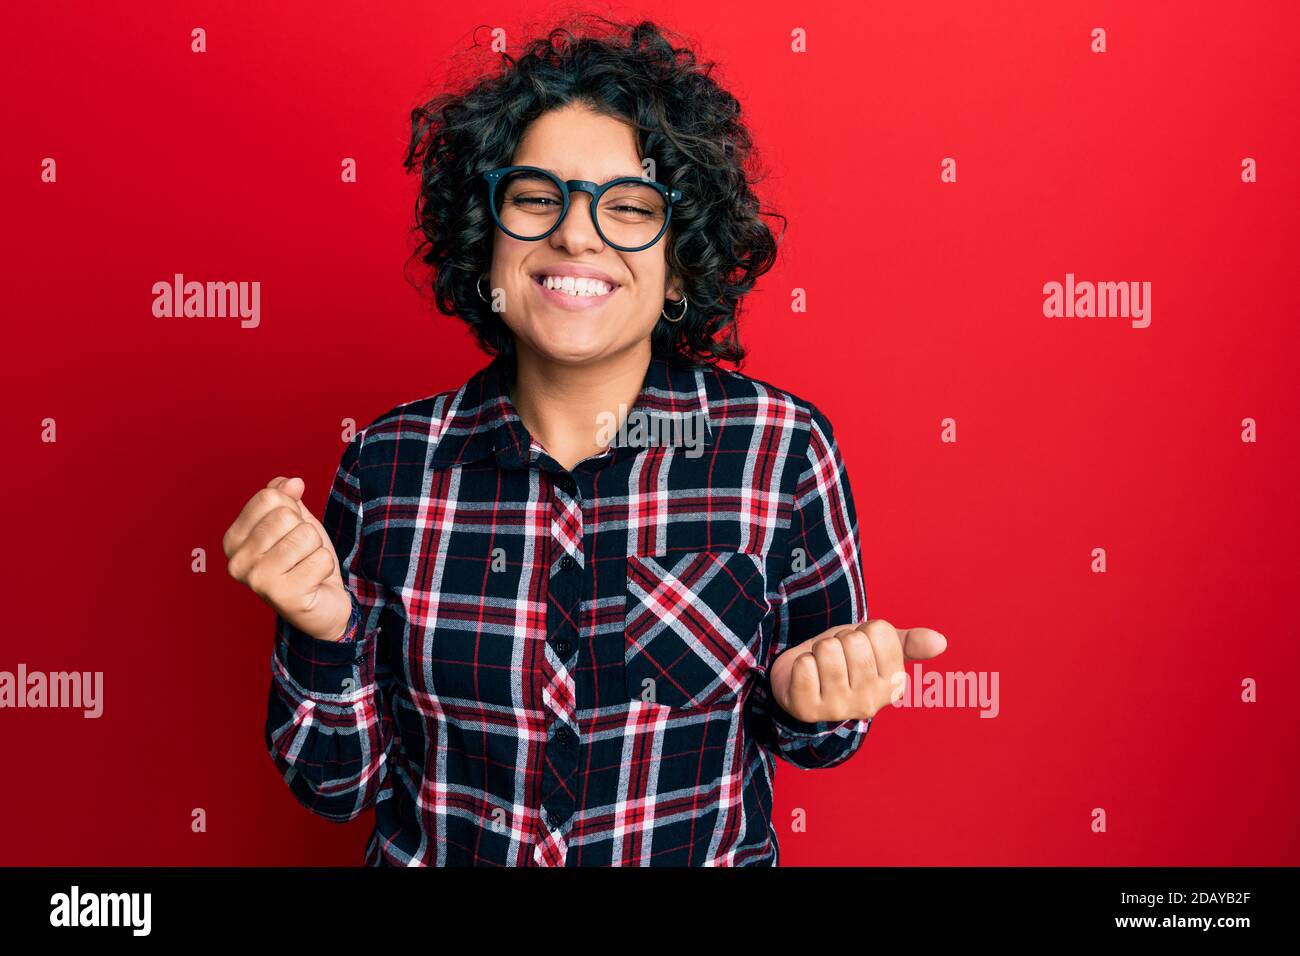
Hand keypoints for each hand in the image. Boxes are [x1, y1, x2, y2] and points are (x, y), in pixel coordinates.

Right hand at [223, 476, 353, 641]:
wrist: (321, 603)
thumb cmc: (303, 561)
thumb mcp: (293, 522)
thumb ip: (286, 498)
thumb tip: (293, 482)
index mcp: (233, 539)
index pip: (269, 497)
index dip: (291, 508)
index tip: (289, 532)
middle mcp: (237, 561)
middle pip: (287, 516)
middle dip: (305, 531)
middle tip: (300, 554)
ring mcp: (257, 581)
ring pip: (306, 536)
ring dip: (316, 550)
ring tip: (306, 567)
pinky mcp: (283, 596)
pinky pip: (321, 559)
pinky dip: (325, 568)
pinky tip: (313, 581)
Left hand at [768, 620, 947, 722]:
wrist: (803, 678)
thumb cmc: (844, 658)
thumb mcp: (877, 644)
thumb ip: (909, 641)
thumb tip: (941, 642)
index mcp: (894, 685)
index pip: (879, 631)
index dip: (864, 631)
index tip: (858, 648)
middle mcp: (870, 703)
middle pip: (852, 640)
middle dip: (840, 640)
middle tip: (837, 657)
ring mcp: (839, 709)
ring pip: (828, 650)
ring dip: (819, 650)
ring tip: (822, 665)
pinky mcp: (808, 710)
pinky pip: (804, 665)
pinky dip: (801, 662)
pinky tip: (807, 676)